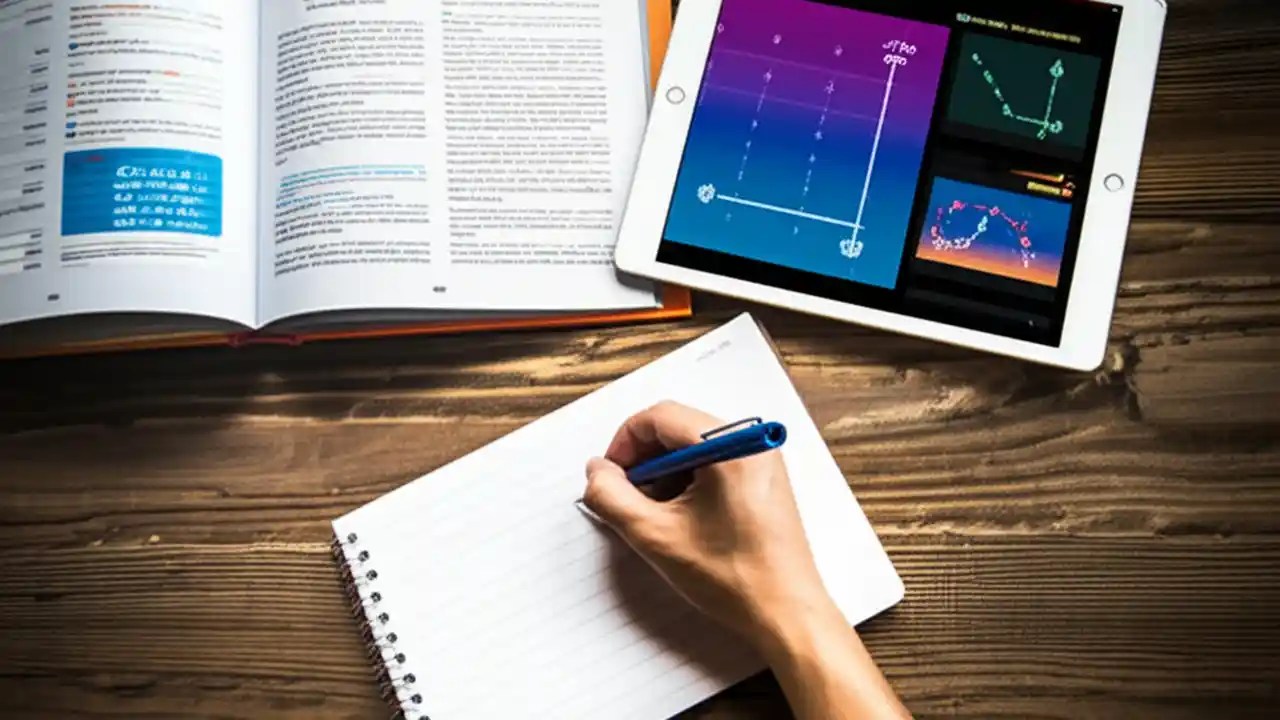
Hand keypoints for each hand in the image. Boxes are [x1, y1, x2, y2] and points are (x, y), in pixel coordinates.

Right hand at [582, 401, 836, 645]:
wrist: (786, 613)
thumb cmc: (736, 579)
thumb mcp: (656, 536)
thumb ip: (613, 498)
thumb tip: (597, 473)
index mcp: (730, 446)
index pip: (660, 417)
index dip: (625, 443)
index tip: (610, 475)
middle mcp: (752, 442)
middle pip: (678, 427)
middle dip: (645, 459)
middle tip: (628, 496)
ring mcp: (762, 459)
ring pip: (695, 445)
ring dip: (666, 471)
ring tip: (656, 513)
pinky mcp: (764, 479)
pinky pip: (716, 461)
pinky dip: (689, 480)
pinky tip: (682, 517)